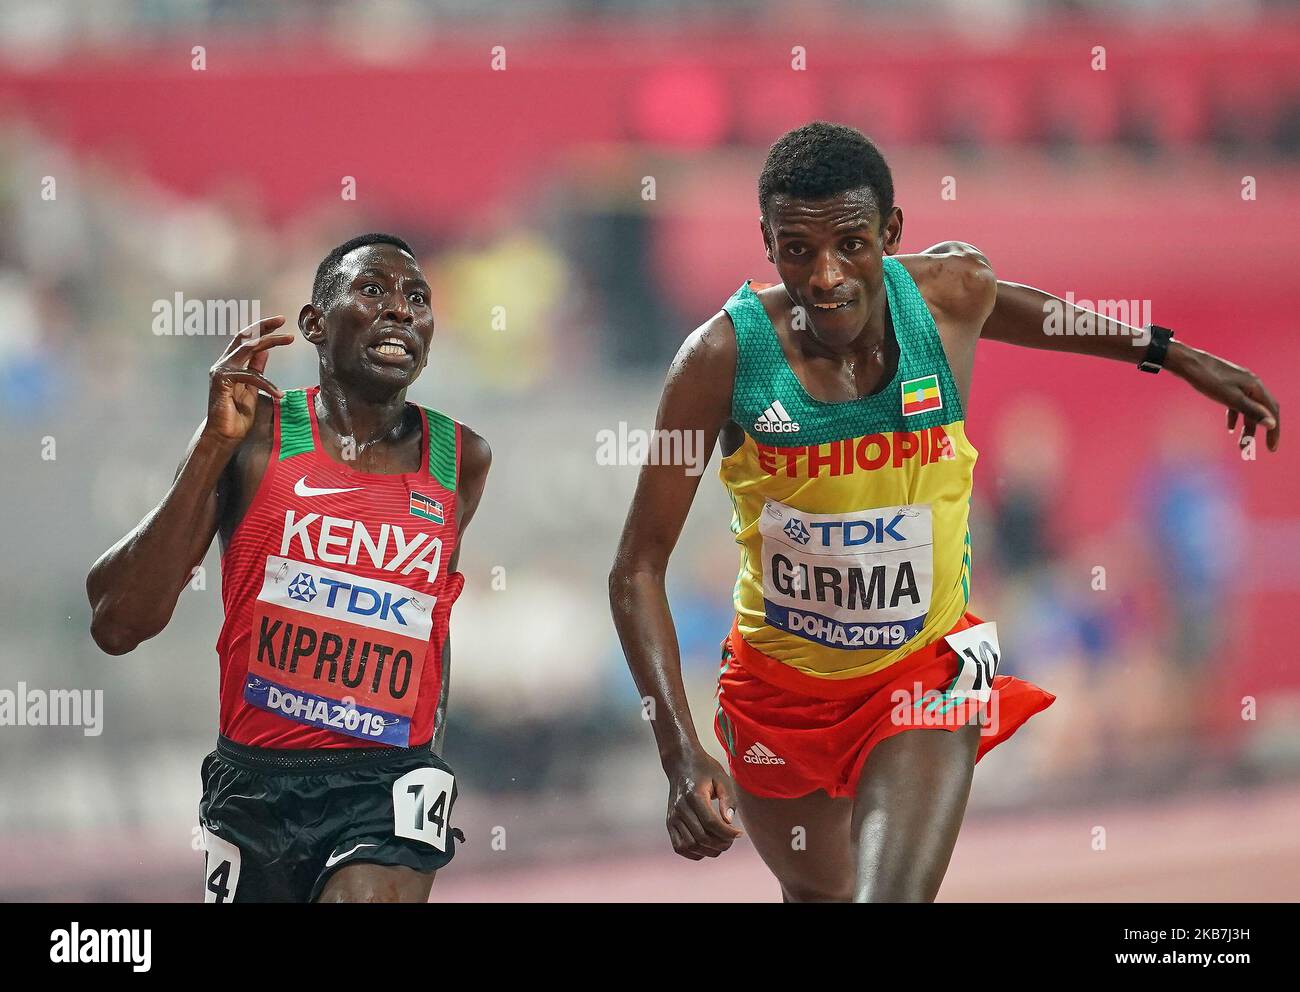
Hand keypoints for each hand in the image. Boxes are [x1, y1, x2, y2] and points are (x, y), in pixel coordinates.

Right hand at [204, 316, 292, 444]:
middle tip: (283, 321)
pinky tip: (279, 393)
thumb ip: (256, 369)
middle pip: (246, 337)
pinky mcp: (222, 380)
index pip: (246, 340)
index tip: (280, 321)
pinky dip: (267, 383)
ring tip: (288, 339)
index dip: (261, 328)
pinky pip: (250, 375)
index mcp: (231, 364)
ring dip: (270, 341)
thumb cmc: (238, 414)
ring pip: (248, 348)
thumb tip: (265, 351)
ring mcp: (221, 370)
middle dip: (265, 327)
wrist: (225, 435)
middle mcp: (223, 363)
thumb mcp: (253, 387)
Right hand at [664, 750, 742, 859]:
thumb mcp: (722, 778)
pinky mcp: (669, 823)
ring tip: (721, 843)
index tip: (739, 833)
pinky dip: (694, 852)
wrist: (681, 763)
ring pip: (690, 845)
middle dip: (721, 843)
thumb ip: (728, 799)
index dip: (727, 833)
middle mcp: (680, 808)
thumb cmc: (704, 769)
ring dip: (709, 850)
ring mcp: (673, 817)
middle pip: (701, 837)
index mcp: (694, 795)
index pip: (711, 823)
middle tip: (732, 839)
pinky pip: (680, 847)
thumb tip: (729, 822)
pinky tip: (707, 846)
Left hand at [1170, 343, 1279, 451]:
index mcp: (1256, 386)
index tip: (1271, 449)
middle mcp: (1251, 384)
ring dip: (1246, 427)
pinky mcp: (1228, 385)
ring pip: (1248, 409)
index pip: (1272, 411)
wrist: (1187, 363)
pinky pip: (1236, 404)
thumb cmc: (1208, 379)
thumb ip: (1251, 411)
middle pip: (1262, 411)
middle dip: (1261, 432)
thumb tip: (1271, 423)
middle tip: (1256, 450)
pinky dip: (1235, 417)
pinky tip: (1229, 429)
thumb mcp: (1230, 398)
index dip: (1274, 431)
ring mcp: (1240, 384)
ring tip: (1240, 445)